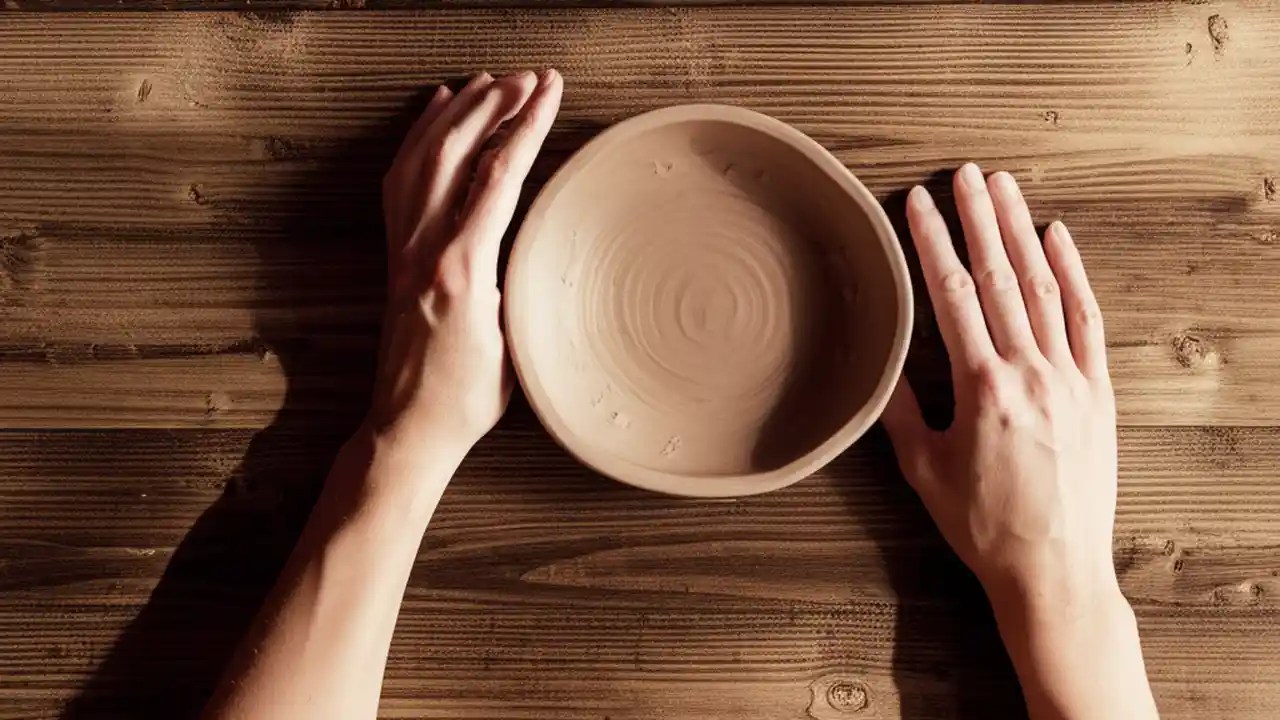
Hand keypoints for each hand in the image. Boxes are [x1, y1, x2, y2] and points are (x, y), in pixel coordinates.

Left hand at [368, 70, 562, 459]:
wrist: (408, 427)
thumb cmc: (467, 399)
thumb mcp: (514, 343)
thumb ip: (518, 283)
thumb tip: (537, 237)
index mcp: (462, 270)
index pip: (498, 178)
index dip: (526, 127)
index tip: (550, 91)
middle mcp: (425, 249)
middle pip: (457, 153)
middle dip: (495, 104)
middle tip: (531, 76)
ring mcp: (404, 249)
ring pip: (423, 159)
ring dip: (458, 112)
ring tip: (490, 81)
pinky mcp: (396, 256)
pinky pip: (402, 181)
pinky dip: (419, 140)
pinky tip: (437, 115)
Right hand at [881, 163, 1118, 614]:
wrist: (1054, 569)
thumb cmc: (982, 525)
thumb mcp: (923, 469)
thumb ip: (899, 409)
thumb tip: (879, 359)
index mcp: (981, 388)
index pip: (953, 296)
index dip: (932, 243)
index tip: (918, 203)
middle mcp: (1030, 372)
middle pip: (1001, 276)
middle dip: (979, 219)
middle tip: (966, 173)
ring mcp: (1070, 378)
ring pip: (1044, 287)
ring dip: (1021, 232)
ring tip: (1004, 187)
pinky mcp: (1097, 392)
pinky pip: (1086, 320)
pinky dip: (1074, 274)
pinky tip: (1058, 237)